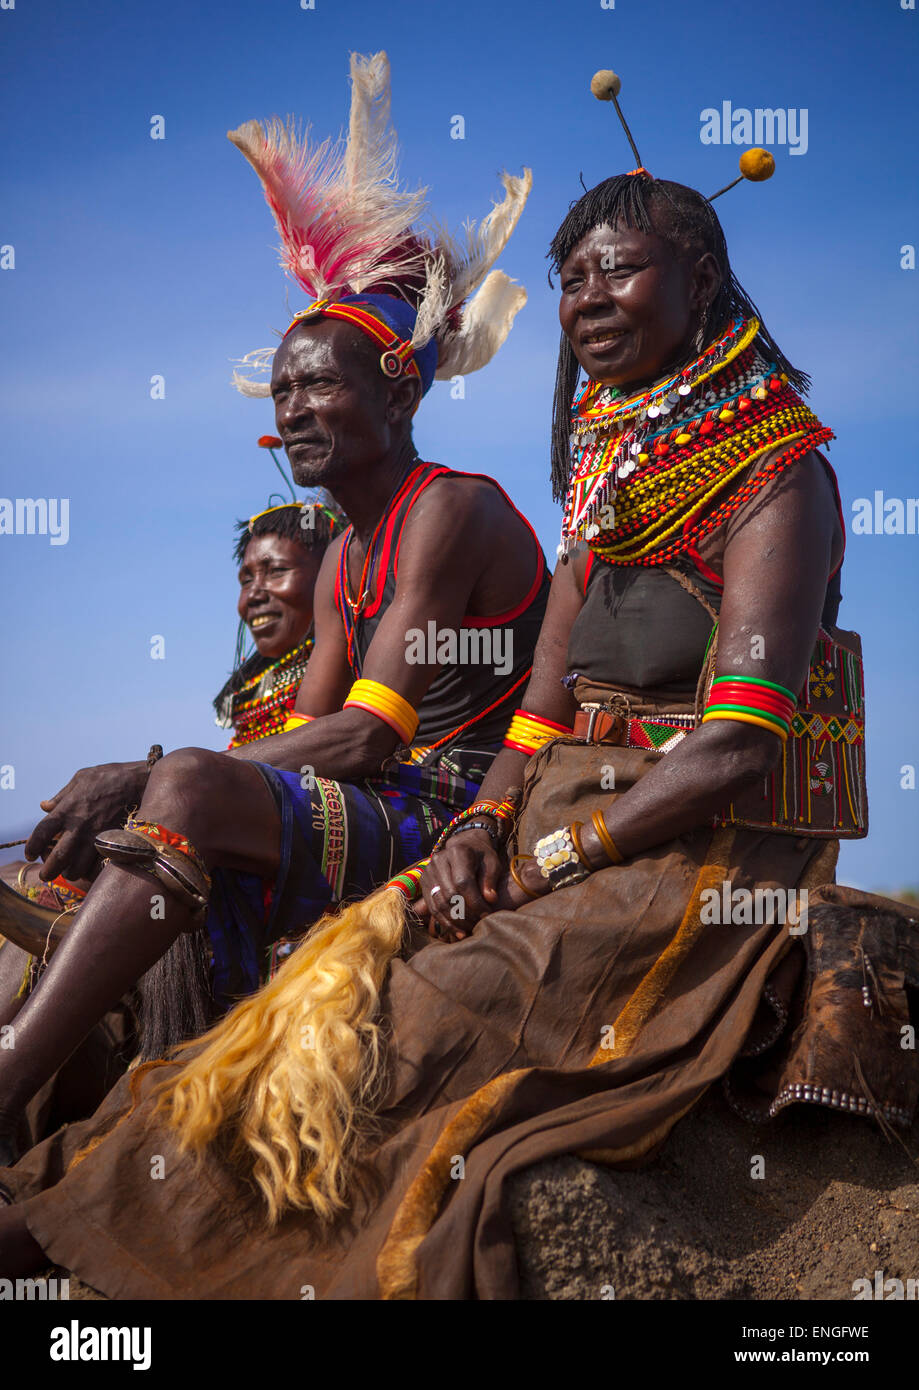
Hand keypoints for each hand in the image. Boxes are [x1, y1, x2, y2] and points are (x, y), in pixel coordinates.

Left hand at [24, 761, 149, 882]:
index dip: (32, 847)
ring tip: (68, 872)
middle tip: (45, 875)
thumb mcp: (80, 778)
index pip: (41, 833)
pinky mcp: (112, 842)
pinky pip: (97, 865)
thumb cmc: (108, 776)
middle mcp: (79, 826)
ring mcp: (96, 836)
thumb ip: (61, 796)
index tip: (30, 854)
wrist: (137, 780)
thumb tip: (44, 806)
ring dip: (71, 873)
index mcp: (67, 809)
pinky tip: (89, 870)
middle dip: (48, 871)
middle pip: (57, 857)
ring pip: (78, 867)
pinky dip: (91, 871)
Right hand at [416, 829, 548, 941]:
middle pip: (449, 894)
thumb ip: (491, 880)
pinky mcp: (424, 883)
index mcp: (457, 852)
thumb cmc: (482, 856)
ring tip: (468, 932)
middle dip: (465, 914)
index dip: (475, 902)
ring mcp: (428, 872)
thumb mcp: (492, 862)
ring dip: (454, 921)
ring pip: (439, 903)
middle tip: (478, 925)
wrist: (464, 846)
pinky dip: (444, 921)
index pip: (463, 882)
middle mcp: (439, 860)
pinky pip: (432, 906)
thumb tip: (490, 900)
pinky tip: (457, 931)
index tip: (487, 914)